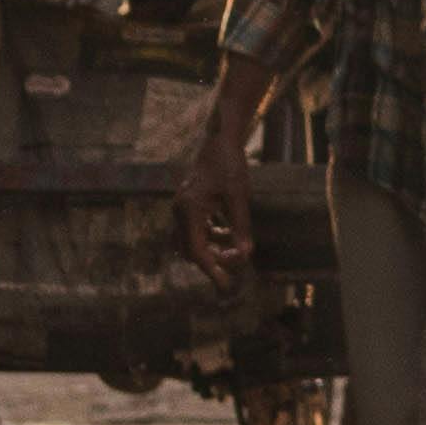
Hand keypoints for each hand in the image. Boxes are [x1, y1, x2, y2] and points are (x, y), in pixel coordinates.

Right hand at [174, 117, 258, 277]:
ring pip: (192, 241)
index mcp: (189, 210)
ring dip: (211, 248)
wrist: (220, 140)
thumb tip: (246, 254)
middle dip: (213, 260)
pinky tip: (228, 233)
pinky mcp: (188, 205)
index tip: (225, 284)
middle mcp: (180, 211)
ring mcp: (181, 208)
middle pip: (191, 250)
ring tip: (235, 249)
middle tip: (236, 265)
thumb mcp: (239, 197)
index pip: (197, 250)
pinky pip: (195, 230)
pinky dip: (210, 236)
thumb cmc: (230, 166)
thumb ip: (240, 226)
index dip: (211, 270)